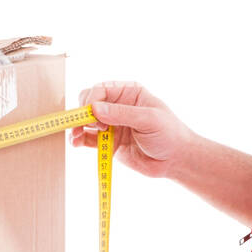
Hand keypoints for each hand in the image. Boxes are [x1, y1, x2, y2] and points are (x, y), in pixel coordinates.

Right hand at [71, 81, 197, 178]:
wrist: (176, 160)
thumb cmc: (170, 134)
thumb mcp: (149, 119)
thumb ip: (122, 114)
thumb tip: (95, 108)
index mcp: (128, 93)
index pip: (101, 90)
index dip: (91, 101)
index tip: (91, 114)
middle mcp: (118, 106)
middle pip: (89, 104)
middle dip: (82, 114)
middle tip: (83, 126)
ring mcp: (112, 125)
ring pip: (86, 122)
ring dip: (77, 127)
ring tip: (75, 136)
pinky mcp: (109, 142)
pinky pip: (89, 139)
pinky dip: (80, 140)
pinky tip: (76, 143)